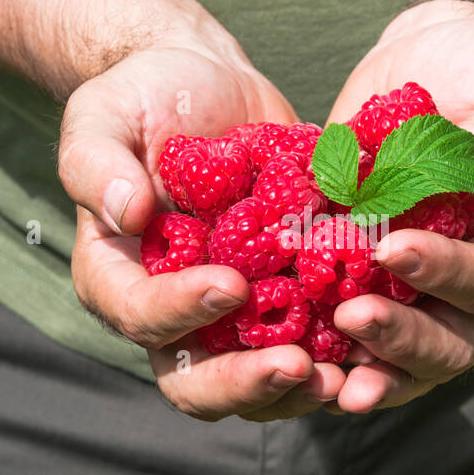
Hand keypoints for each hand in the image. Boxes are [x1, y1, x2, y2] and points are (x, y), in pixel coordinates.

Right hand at [59, 28, 345, 420]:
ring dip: (296, 391)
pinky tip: (377, 347)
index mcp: (117, 277)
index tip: (230, 286)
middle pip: (195, 380)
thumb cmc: (146, 97)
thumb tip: (126, 214)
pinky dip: (338, 355)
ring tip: (343, 376)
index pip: (140, 316)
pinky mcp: (283, 299)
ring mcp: (231, 316)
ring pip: (255, 383)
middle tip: (296, 366)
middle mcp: (172, 312)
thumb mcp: (104, 114)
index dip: (180, 312)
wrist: (211, 84)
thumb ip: (96, 163)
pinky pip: (307, 346)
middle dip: (245, 383)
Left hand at [322, 2, 473, 412]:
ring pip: (395, 351)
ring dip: (361, 366)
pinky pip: (340, 319)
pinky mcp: (357, 267)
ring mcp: (408, 282)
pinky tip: (279, 348)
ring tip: (318, 373)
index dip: (444, 274)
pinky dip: (316, 341)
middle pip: (444, 341)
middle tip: (350, 319)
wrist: (436, 52)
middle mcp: (460, 279)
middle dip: (399, 340)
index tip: (394, 248)